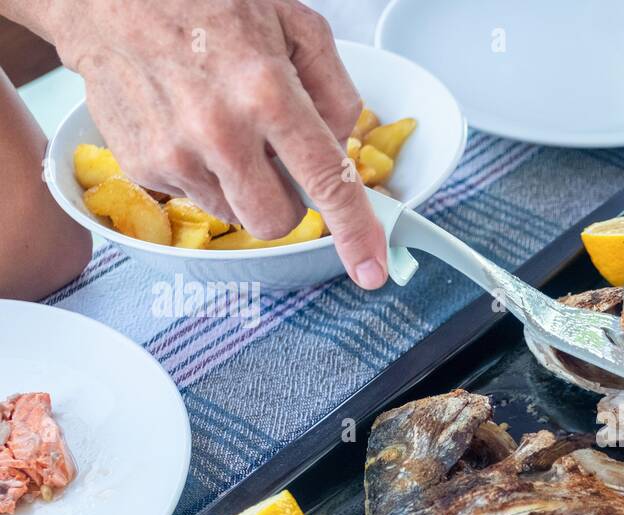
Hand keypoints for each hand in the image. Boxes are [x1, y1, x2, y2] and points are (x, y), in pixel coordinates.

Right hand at [26, 0, 388, 288]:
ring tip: (224, 127)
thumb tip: (341, 149)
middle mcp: (219, 130)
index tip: (371, 269)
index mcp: (267, 91)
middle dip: (287, 201)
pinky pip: (196, 197)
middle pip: (277, 220)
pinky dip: (205, 173)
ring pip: (237, 214)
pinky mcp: (142, 165)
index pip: (327, 181)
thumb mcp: (293, 22)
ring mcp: (175, 153)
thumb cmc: (203, 1)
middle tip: (275, 157)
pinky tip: (190, 127)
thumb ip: (335, 91)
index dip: (356, 231)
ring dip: (244, 185)